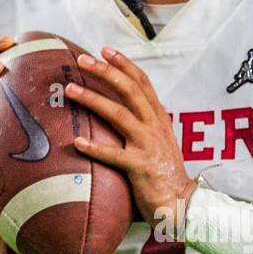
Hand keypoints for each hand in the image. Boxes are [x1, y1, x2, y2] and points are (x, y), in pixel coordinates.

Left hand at [65, 46, 196, 228]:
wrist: (182, 204)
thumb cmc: (165, 174)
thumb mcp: (158, 142)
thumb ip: (143, 125)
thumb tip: (121, 111)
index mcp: (158, 119)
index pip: (143, 83)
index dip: (124, 64)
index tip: (105, 50)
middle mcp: (154, 127)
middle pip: (130, 90)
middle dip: (106, 72)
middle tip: (83, 59)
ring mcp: (148, 146)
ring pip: (119, 115)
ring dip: (93, 99)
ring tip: (70, 89)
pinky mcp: (141, 168)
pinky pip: (114, 154)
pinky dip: (95, 147)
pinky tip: (77, 141)